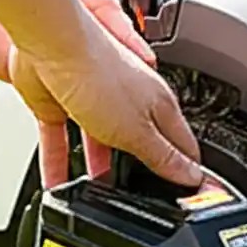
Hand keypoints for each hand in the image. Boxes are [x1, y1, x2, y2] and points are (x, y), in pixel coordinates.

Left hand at [7, 12, 203, 188]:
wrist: (51, 46)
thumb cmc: (98, 72)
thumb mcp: (139, 129)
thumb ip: (163, 155)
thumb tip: (192, 175)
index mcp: (157, 105)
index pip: (183, 146)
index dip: (191, 170)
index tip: (195, 193)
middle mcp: (129, 105)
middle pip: (142, 146)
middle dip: (145, 174)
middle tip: (148, 201)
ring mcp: (95, 106)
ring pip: (101, 147)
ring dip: (101, 173)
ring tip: (102, 199)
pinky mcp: (63, 108)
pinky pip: (61, 145)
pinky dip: (59, 166)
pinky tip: (58, 185)